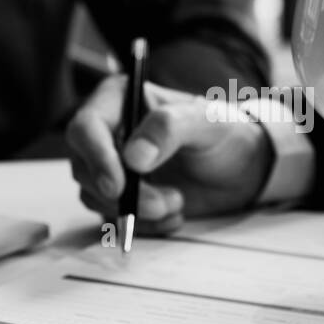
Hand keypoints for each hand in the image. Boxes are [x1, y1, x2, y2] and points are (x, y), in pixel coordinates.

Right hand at [65, 75, 274, 232]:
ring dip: (135, 210)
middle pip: (83, 166)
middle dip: (122, 193)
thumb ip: (170, 128)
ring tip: (177, 202)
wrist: (241, 168)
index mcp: (120, 99)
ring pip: (94, 196)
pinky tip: (175, 215)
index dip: (96, 157)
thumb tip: (132, 157)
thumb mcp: (207, 121)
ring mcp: (111, 166)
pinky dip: (143, 225)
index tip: (119, 186)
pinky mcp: (120, 196)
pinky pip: (112, 218)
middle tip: (163, 203)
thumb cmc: (224, 133)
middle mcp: (108, 131)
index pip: (86, 127)